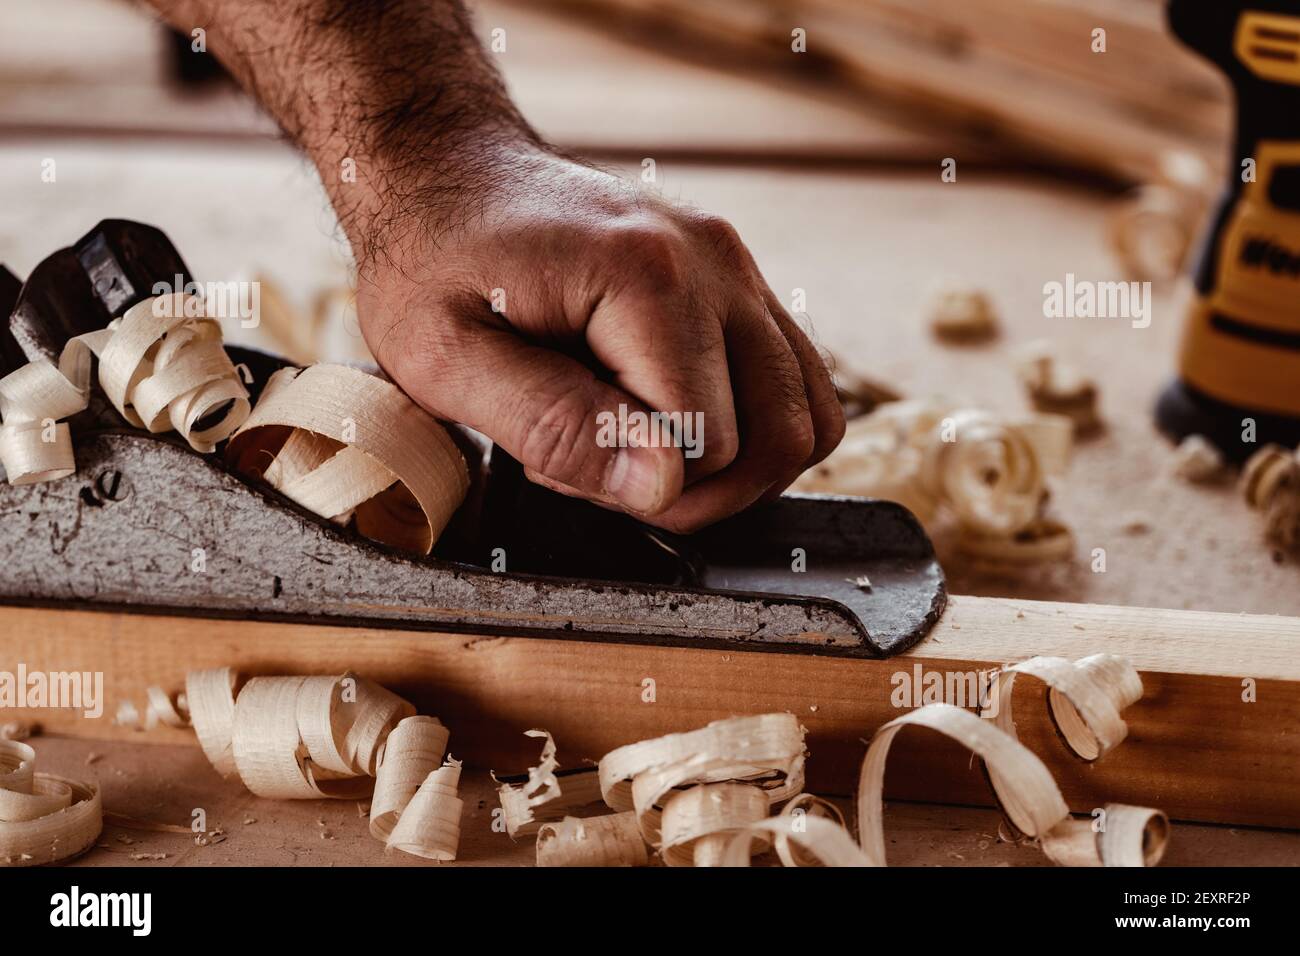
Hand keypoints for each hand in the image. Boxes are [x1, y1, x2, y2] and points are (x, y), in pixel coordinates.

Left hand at [354, 145, 844, 532]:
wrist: (448, 174)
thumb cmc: (434, 263)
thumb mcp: (449, 359)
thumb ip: (556, 426)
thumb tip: (665, 484)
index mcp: (648, 277)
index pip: (708, 443)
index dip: (638, 485)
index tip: (556, 462)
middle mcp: (717, 264)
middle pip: (778, 437)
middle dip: (697, 490)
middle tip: (600, 468)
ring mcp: (739, 268)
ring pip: (807, 416)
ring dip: (734, 467)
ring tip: (634, 444)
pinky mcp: (740, 283)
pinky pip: (796, 383)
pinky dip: (752, 429)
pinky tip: (667, 420)